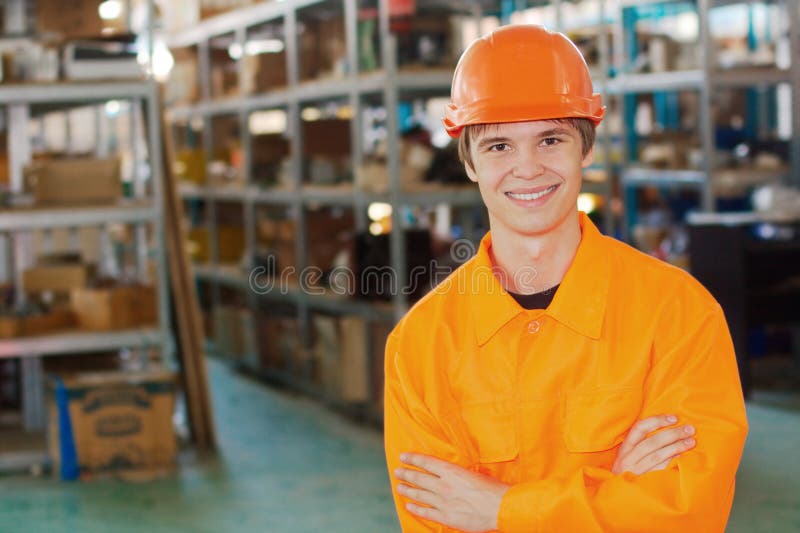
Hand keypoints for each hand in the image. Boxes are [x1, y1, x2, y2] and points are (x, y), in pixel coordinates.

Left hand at [394, 453, 509, 532]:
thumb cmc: (492, 489)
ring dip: (407, 490)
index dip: (413, 459)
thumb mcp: (474, 473)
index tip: (403, 456)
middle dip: (406, 474)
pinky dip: (415, 508)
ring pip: (419, 494)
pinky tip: (409, 505)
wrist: (500, 508)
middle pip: (419, 478)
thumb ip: (459, 473)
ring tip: (400, 486)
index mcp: (451, 471)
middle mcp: (443, 485)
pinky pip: (426, 512)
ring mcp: (443, 501)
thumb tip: (451, 472)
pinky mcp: (445, 517)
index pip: (426, 462)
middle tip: (398, 472)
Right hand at [612, 414, 695, 475]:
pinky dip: (673, 461)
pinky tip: (683, 456)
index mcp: (625, 447)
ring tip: (691, 441)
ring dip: (677, 447)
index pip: (639, 428)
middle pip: (652, 442)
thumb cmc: (628, 471)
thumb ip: (641, 443)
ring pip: (658, 456)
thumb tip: (668, 426)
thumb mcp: (629, 455)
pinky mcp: (643, 482)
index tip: (674, 418)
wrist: (618, 497)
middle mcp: (628, 458)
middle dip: (673, 434)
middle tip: (690, 429)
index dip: (657, 421)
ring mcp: (635, 471)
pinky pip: (661, 470)